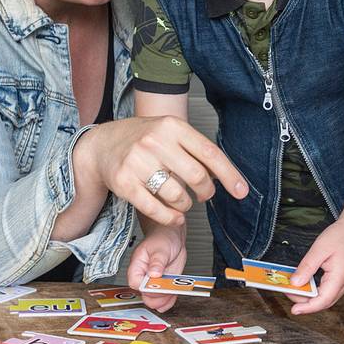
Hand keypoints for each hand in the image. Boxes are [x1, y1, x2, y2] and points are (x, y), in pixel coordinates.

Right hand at [78, 116, 247, 225]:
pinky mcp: (124, 182)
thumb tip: (227, 175)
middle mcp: (155, 141)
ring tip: (184, 202)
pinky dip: (171, 217)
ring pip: (177, 195)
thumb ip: (195, 149)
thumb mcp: (170, 132)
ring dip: (186, 205)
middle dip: (207, 191)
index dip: (229, 174)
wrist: (101, 144)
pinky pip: (155, 208)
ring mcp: (137, 161)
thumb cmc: (143, 139)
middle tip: (206, 195)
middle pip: (196, 176)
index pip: (209, 152)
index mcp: (172, 126)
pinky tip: (175, 215)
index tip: (241, 191)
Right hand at [126, 217, 187, 312]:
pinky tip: (173, 297)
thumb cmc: (161, 238)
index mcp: (137, 266)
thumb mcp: (160, 248)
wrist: (171, 235)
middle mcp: (144, 277)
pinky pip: (164, 298)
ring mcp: (154, 282)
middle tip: (167, 290)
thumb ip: (157, 261)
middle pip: (145, 295)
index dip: (145, 287)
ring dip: (163, 300)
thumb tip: (153, 273)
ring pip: (154, 299)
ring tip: (171, 294)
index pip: (136, 283)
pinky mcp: (164, 284)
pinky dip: (169, 300)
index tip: (156, 284)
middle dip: (156, 297)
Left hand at [286, 220, 343, 314]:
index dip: (307, 307)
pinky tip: (306, 283)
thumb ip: (307, 267)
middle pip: (323, 302)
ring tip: (294, 288)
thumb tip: (295, 283)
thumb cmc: (341, 236)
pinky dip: (315, 291)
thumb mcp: (320, 249)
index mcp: (340, 278)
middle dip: (305, 302)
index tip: (294, 310)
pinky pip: (327, 291)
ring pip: (325, 298)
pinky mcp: (342, 280)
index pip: (322, 300)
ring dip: (310, 297)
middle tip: (288, 293)